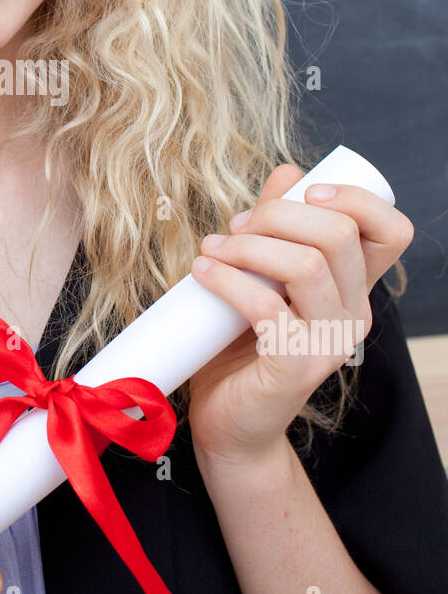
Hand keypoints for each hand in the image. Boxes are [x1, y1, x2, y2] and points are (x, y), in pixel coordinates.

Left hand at [186, 163, 413, 468]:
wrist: (229, 422)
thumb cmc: (242, 346)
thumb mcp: (262, 276)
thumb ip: (278, 226)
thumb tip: (289, 171)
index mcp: (355, 287)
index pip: (391, 231)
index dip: (356, 198)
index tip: (305, 191)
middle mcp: (354, 313)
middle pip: (339, 234)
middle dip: (278, 214)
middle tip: (235, 226)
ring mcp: (330, 343)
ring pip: (306, 265)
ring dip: (249, 245)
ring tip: (212, 250)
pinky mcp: (296, 367)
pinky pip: (267, 308)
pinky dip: (228, 280)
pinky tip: (203, 274)